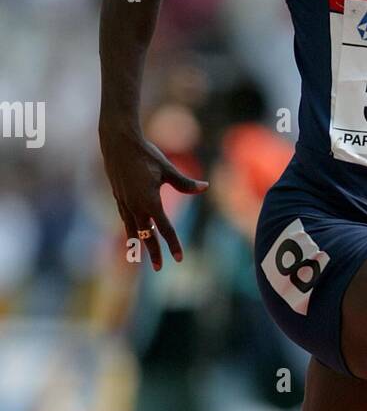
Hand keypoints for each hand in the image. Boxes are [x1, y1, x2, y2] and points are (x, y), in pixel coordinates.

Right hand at [100, 128, 207, 269]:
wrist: (118, 142)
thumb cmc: (145, 153)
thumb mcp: (168, 169)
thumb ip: (185, 183)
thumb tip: (205, 187)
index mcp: (150, 201)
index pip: (165, 229)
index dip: (173, 244)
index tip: (179, 258)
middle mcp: (135, 206)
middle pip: (146, 234)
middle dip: (153, 252)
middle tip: (159, 268)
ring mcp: (124, 202)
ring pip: (132, 229)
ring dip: (138, 243)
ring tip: (139, 257)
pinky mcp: (118, 197)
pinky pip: (125, 218)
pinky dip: (129, 229)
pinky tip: (132, 233)